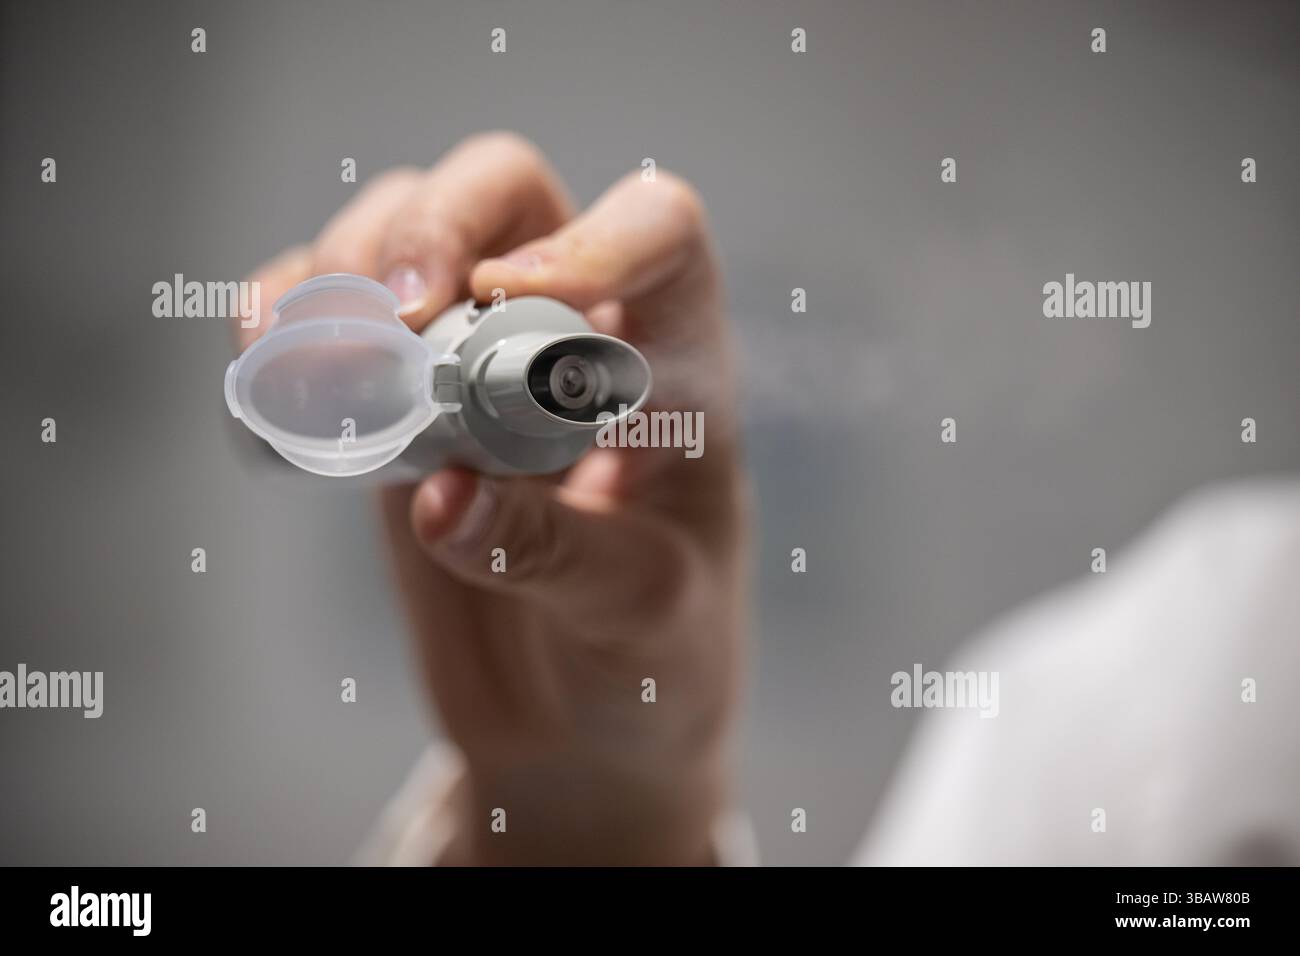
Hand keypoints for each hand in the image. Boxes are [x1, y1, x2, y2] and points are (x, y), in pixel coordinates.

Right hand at [242, 133, 746, 864]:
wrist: (579, 731)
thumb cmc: (651, 667)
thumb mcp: (637, 618)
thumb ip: (555, 553)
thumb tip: (441, 496)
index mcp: (675, 371)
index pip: (658, 234)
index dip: (596, 236)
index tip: (512, 300)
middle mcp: (571, 338)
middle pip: (505, 192)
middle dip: (436, 224)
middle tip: (394, 315)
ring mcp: (471, 362)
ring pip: (398, 231)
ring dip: (339, 273)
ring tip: (310, 367)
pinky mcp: (392, 407)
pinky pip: (322, 319)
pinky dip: (277, 327)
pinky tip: (261, 381)